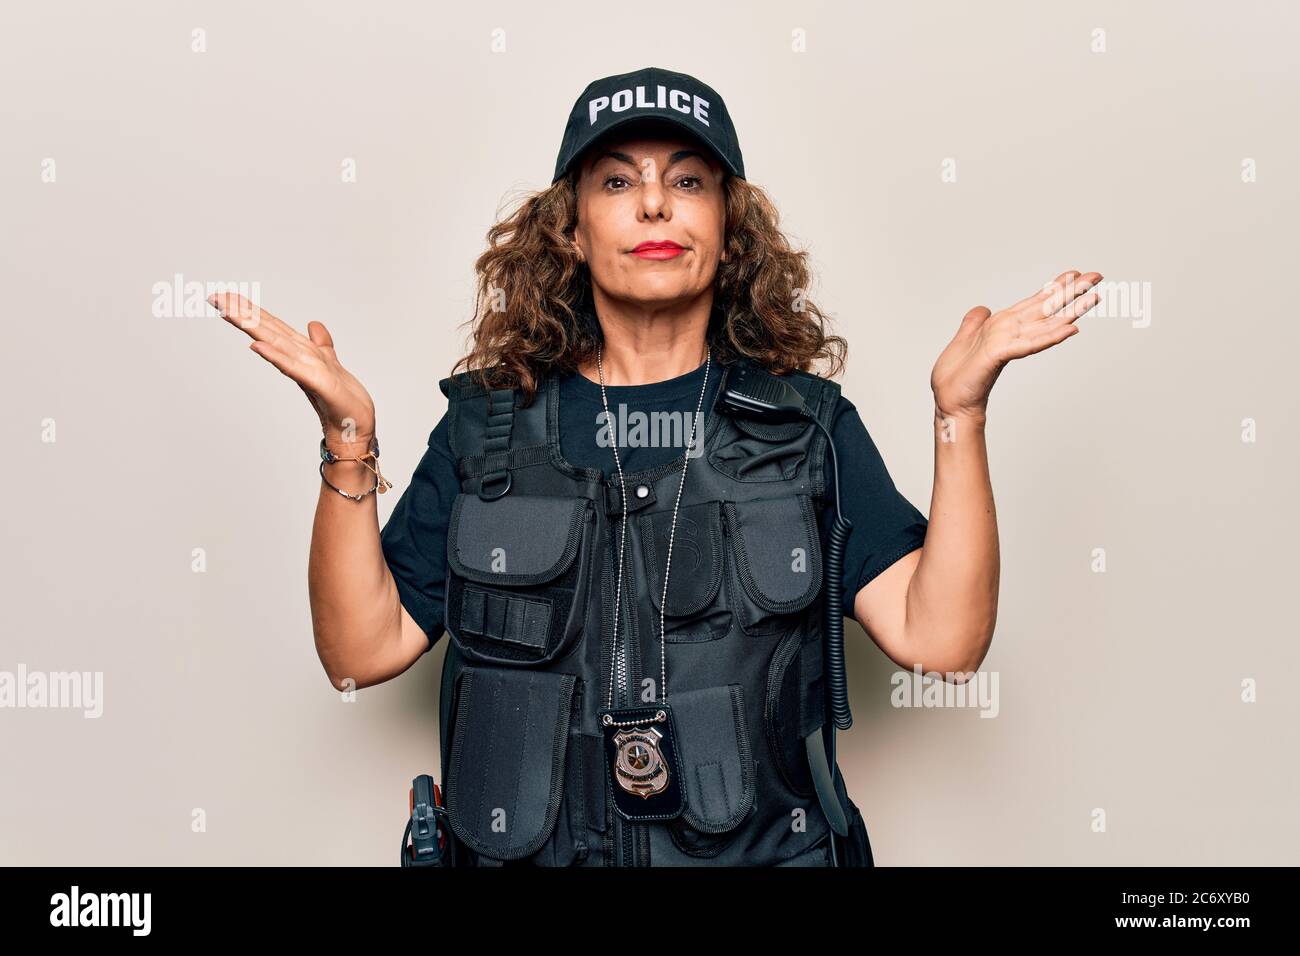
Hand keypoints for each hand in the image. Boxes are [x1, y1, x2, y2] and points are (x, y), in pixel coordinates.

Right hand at [208, 293, 376, 442]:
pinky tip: (256, 346)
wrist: (356, 427)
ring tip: (228, 310)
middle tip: (214, 297)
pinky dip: (275, 356)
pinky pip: (293, 367)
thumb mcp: (332, 364)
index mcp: (300, 352)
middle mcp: (298, 359)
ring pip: (274, 344)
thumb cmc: (343, 401)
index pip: (272, 326)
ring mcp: (305, 371)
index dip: (250, 310)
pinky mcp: (318, 384)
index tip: (226, 296)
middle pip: (266, 331)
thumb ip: (321, 344)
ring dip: (251, 327)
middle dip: (241, 314)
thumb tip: (313, 324)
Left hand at [930, 269, 1101, 422]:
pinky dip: (1050, 336)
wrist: (950, 403)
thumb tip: (982, 308)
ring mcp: (1009, 344)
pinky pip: (1030, 343)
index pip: (1034, 302)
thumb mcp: (964, 338)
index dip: (1054, 287)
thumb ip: (975, 322)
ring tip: (1095, 297)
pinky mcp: (1000, 355)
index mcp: (1004, 326)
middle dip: (1073, 292)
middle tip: (1097, 276)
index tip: (1074, 273)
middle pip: (1047, 308)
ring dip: (1072, 311)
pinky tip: (1071, 329)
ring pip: (1047, 324)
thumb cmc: (957, 377)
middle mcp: (1012, 333)